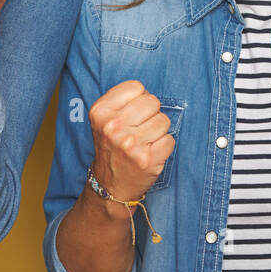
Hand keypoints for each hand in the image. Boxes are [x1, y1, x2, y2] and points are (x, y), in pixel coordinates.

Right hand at [88, 80, 175, 201]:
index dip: (138, 99)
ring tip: (144, 142)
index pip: (136, 87)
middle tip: (139, 129)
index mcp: (101, 111)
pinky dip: (164, 146)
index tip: (131, 113)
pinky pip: (170, 139)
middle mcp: (113, 126)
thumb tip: (148, 93)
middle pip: (152, 101)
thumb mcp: (104, 118)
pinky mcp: (147, 160)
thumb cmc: (112, 146)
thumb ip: (122, 100)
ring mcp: (130, 144)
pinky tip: (150, 152)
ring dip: (158, 131)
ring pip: (164, 120)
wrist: (110, 184)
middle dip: (150, 114)